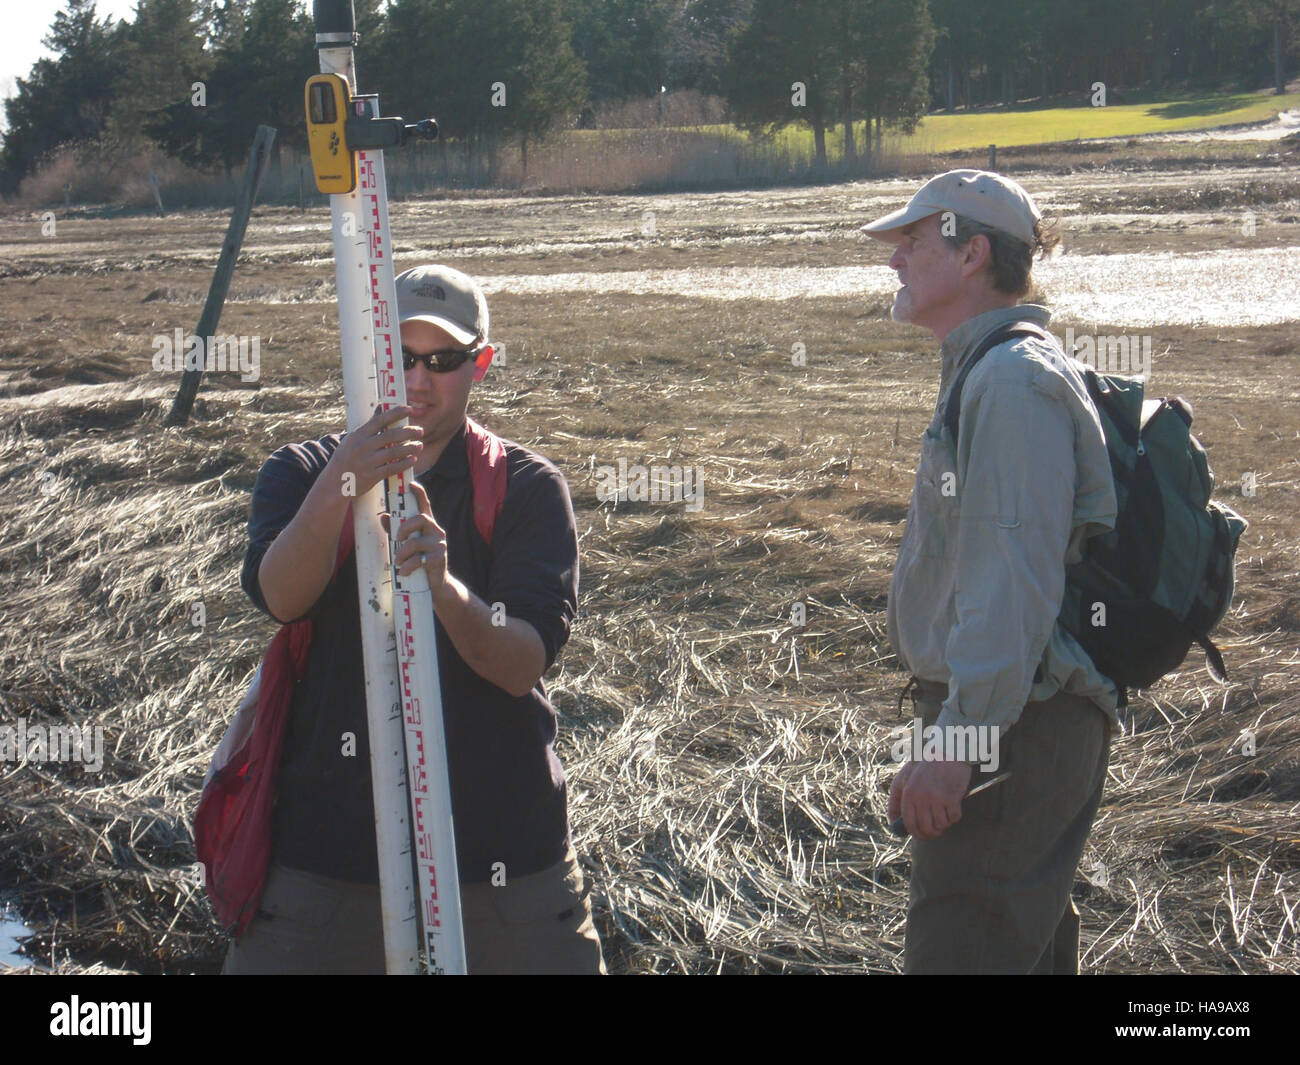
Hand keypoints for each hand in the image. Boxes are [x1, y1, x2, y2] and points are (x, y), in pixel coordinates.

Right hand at [324, 404, 422, 499]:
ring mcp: (367, 462)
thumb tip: (380, 408)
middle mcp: (362, 447)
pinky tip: (412, 460)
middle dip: (408, 432)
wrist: (333, 484)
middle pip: (390, 436)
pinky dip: (403, 463)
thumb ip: (369, 426)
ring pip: (393, 452)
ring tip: (419, 445)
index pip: (379, 420)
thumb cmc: (345, 459)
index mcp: (358, 435)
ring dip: (409, 448)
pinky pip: (391, 468)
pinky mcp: (371, 476)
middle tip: (420, 430)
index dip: (395, 413)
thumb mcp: (352, 440)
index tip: (409, 408)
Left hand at [389, 480, 448, 595]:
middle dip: (405, 526)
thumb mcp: (407, 544)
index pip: (425, 505)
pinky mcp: (439, 558)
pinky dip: (407, 567)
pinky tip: (403, 572)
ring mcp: (439, 544)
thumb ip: (396, 530)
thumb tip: (383, 516)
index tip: (411, 483)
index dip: (419, 493)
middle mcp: (436, 531)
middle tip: (396, 537)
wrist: (436, 584)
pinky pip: (419, 559)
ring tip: (397, 561)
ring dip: (402, 552)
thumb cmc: (419, 561)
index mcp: (428, 526)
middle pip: (421, 518)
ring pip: (416, 542)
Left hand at [889, 760, 971, 839]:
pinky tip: (954, 807)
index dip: (917, 834)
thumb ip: (896, 799)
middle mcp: (920, 798)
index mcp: (907, 794)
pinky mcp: (951, 798)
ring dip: (945, 823)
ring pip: (941, 825)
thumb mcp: (904, 778)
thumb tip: (893, 822)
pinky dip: (955, 816)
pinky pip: (954, 818)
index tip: (922, 836)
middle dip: (932, 833)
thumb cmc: (925, 766)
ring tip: (945, 813)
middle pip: (926, 829)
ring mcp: (936, 799)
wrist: (947, 751)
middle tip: (937, 831)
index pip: (910, 824)